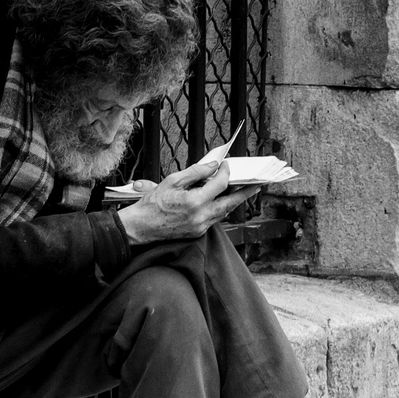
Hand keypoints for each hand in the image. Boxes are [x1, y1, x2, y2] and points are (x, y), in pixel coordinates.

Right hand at [116, 160, 259, 244]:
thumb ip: (195, 172)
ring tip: (241, 191)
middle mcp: (201, 217)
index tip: (225, 165)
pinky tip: (220, 199)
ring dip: (233, 200)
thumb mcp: (172, 180)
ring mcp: (200, 227)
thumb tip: (213, 166)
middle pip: (231, 202)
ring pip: (224, 212)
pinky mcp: (198, 233)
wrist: (141, 226)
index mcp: (195, 202)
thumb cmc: (153, 203)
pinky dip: (219, 208)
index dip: (225, 172)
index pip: (220, 184)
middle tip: (257, 184)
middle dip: (245, 192)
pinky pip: (214, 218)